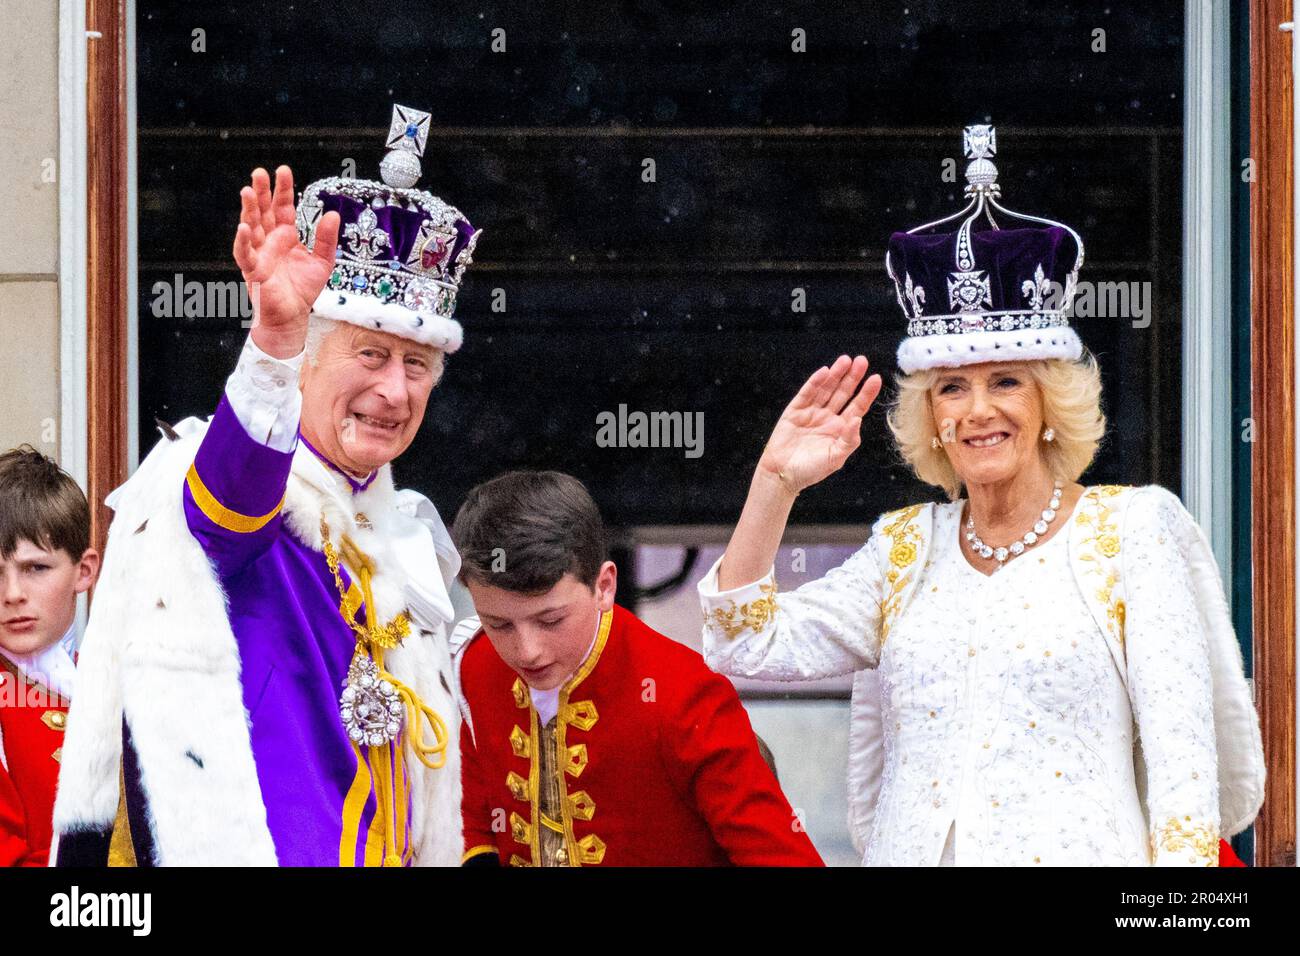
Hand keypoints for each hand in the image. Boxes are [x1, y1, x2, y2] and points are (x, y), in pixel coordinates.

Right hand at [232, 165, 339, 356]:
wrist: (292, 317)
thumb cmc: (303, 289)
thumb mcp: (322, 261)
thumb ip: (326, 238)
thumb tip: (333, 213)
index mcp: (285, 235)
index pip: (282, 207)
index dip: (283, 190)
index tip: (283, 170)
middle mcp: (270, 240)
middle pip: (263, 211)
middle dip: (262, 192)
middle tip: (259, 172)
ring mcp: (259, 253)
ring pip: (251, 227)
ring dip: (249, 210)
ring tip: (248, 191)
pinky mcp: (253, 270)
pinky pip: (245, 254)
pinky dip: (242, 241)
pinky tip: (243, 227)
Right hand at [757, 355, 881, 493]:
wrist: (783, 474)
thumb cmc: (811, 470)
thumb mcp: (836, 457)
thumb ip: (849, 439)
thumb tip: (858, 419)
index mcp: (840, 429)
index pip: (857, 406)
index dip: (866, 392)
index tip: (876, 378)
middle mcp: (828, 417)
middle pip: (843, 393)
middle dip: (852, 377)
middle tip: (862, 361)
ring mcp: (812, 412)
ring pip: (827, 389)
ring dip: (836, 375)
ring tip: (846, 360)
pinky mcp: (795, 411)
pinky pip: (807, 394)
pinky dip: (815, 383)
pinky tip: (825, 372)